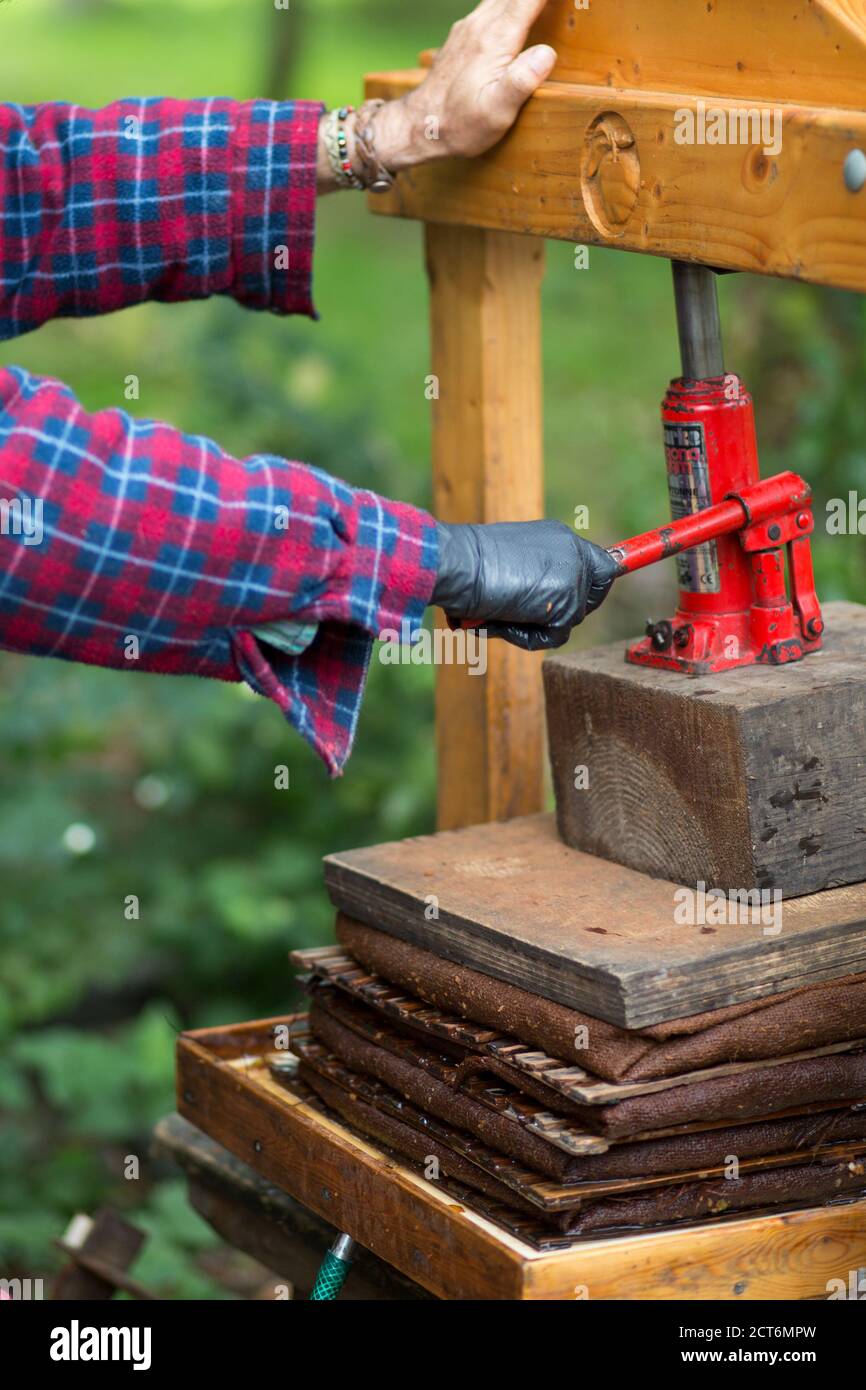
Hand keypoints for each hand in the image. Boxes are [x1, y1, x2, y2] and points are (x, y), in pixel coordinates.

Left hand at [375, 0, 555, 170]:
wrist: (421, 126)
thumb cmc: (460, 125)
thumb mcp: (495, 112)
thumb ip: (521, 82)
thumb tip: (547, 53)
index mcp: (495, 39)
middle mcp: (480, 24)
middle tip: (560, 4)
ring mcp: (468, 27)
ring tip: (541, 6)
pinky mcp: (462, 34)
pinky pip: (491, 5)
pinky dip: (510, 3)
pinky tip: (517, 9)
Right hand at [432, 521, 617, 651]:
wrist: (458, 563)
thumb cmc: (468, 565)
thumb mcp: (507, 564)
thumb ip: (534, 577)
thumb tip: (542, 607)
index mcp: (558, 537)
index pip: (598, 563)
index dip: (595, 585)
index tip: (597, 597)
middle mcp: (572, 551)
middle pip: (592, 594)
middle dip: (562, 612)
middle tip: (526, 614)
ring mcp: (573, 576)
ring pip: (569, 618)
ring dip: (535, 625)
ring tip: (501, 612)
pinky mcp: (567, 602)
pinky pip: (554, 635)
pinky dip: (526, 636)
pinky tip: (503, 619)